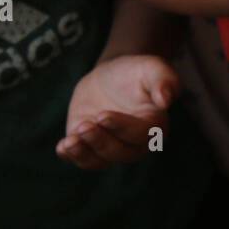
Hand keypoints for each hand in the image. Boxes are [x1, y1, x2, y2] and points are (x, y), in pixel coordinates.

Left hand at [58, 55, 179, 169]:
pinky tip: (62, 148)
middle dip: (100, 142)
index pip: (141, 134)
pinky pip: (83, 159)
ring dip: (84, 154)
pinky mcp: (90, 147)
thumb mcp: (152, 67)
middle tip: (84, 126)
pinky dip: (72, 156)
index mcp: (154, 126)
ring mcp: (111, 147)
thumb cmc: (136, 72)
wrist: (111, 76)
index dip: (121, 128)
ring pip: (100, 161)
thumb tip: (166, 99)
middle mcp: (135, 144)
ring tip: (70, 142)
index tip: (102, 116)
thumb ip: (164, 79)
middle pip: (119, 152)